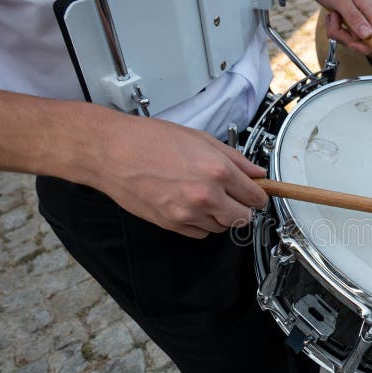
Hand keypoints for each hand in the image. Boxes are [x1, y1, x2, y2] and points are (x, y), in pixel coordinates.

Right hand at [92, 113, 268, 238]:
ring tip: (206, 196)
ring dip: (220, 216)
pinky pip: (200, 233)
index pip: (255, 197)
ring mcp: (188, 213)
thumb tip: (257, 173)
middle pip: (243, 218)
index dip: (259, 195)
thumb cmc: (150, 140)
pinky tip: (191, 205)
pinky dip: (201, 223)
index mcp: (218, 171)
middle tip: (234, 197)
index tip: (257, 194)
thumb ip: (234, 159)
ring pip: (221, 228)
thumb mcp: (200, 139)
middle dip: (242, 208)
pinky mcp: (172, 224)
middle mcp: (206, 196)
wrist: (112, 152)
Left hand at [308, 0, 371, 54]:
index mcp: (368, 7)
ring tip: (331, 15)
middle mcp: (365, 12)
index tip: (351, 44)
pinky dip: (334, 27)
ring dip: (337, 31)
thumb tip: (368, 35)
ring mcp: (357, 14)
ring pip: (351, 36)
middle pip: (362, 39)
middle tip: (333, 25)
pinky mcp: (349, 15)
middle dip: (345, 37)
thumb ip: (354, 17)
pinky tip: (331, 15)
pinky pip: (344, 30)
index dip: (367, 46)